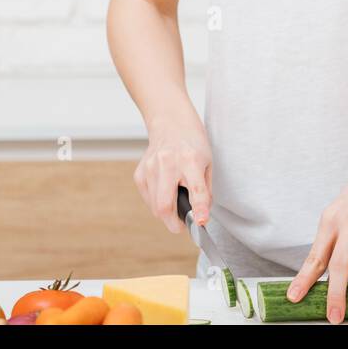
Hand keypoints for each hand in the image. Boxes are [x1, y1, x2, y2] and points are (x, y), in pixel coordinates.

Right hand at [132, 106, 212, 232]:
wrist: (171, 124)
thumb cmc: (193, 144)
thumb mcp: (208, 163)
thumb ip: (205, 191)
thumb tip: (200, 217)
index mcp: (190, 160)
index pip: (196, 189)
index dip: (198, 208)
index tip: (200, 222)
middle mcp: (168, 163)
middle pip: (164, 205)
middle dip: (173, 223)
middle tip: (182, 225)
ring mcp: (150, 168)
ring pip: (154, 207)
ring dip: (166, 213)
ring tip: (176, 201)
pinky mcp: (139, 173)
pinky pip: (148, 199)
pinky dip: (157, 203)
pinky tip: (165, 191)